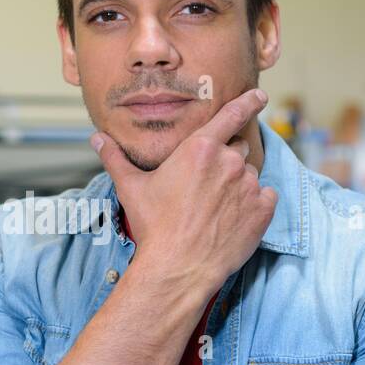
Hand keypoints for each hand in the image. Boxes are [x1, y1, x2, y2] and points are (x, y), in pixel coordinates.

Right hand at [91, 88, 277, 296]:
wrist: (178, 268)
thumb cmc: (154, 227)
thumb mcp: (131, 188)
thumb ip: (115, 158)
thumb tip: (97, 139)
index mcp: (200, 148)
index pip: (232, 114)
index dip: (248, 102)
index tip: (259, 96)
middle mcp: (229, 161)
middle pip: (236, 149)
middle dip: (225, 161)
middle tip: (206, 187)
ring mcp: (249, 185)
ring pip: (250, 175)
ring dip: (237, 185)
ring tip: (215, 209)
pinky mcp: (262, 210)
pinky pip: (266, 197)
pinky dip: (255, 205)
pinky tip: (234, 219)